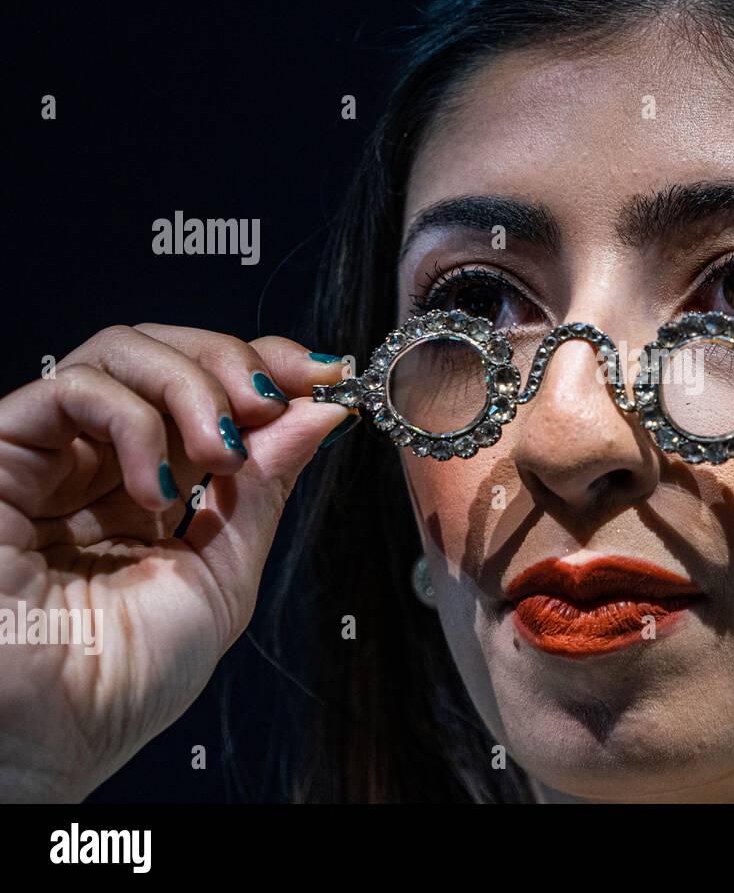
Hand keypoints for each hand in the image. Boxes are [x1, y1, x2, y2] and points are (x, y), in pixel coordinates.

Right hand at [0, 324, 355, 800]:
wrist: (50, 735)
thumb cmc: (128, 677)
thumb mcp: (223, 573)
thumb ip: (264, 486)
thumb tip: (323, 409)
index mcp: (155, 489)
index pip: (210, 390)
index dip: (269, 367)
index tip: (328, 376)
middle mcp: (101, 462)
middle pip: (169, 353)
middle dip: (236, 362)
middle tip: (271, 401)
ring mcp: (50, 454)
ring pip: (122, 352)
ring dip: (192, 385)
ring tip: (219, 451)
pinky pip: (71, 387)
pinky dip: (134, 419)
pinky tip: (154, 488)